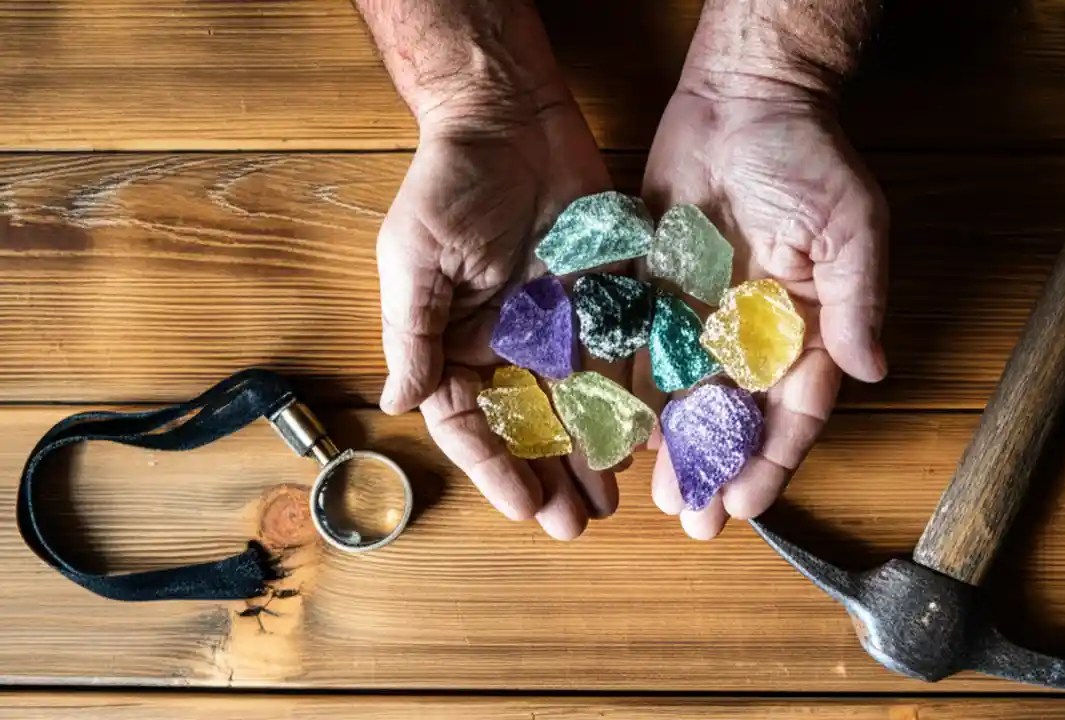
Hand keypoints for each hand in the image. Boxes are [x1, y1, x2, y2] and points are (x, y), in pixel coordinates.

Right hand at [370, 6, 617, 538]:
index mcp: (460, 341)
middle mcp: (512, 341)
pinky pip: (623, 353)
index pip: (475, 423)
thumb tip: (397, 403)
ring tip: (614, 499)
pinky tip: (648, 434)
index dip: (498, 469)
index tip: (526, 509)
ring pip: (581, 402)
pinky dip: (633, 396)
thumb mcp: (417, 260)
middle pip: (533, 424)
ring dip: (595, 451)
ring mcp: (561, 320)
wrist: (508, 115)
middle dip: (552, 476)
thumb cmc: (448, 184)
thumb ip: (414, 334)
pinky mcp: (605, 293)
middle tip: (579, 523)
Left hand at [642, 76, 888, 538]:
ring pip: (690, 396)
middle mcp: (757, 331)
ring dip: (676, 448)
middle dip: (719, 469)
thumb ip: (856, 300)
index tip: (747, 503)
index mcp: (809, 325)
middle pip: (739, 415)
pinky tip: (621, 433)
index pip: (796, 408)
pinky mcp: (660, 291)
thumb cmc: (808, 156)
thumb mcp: (851, 226)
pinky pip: (645, 351)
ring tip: (659, 495)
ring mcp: (706, 314)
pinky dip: (635, 393)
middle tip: (695, 520)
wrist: (743, 98)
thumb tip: (873, 370)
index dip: (774, 458)